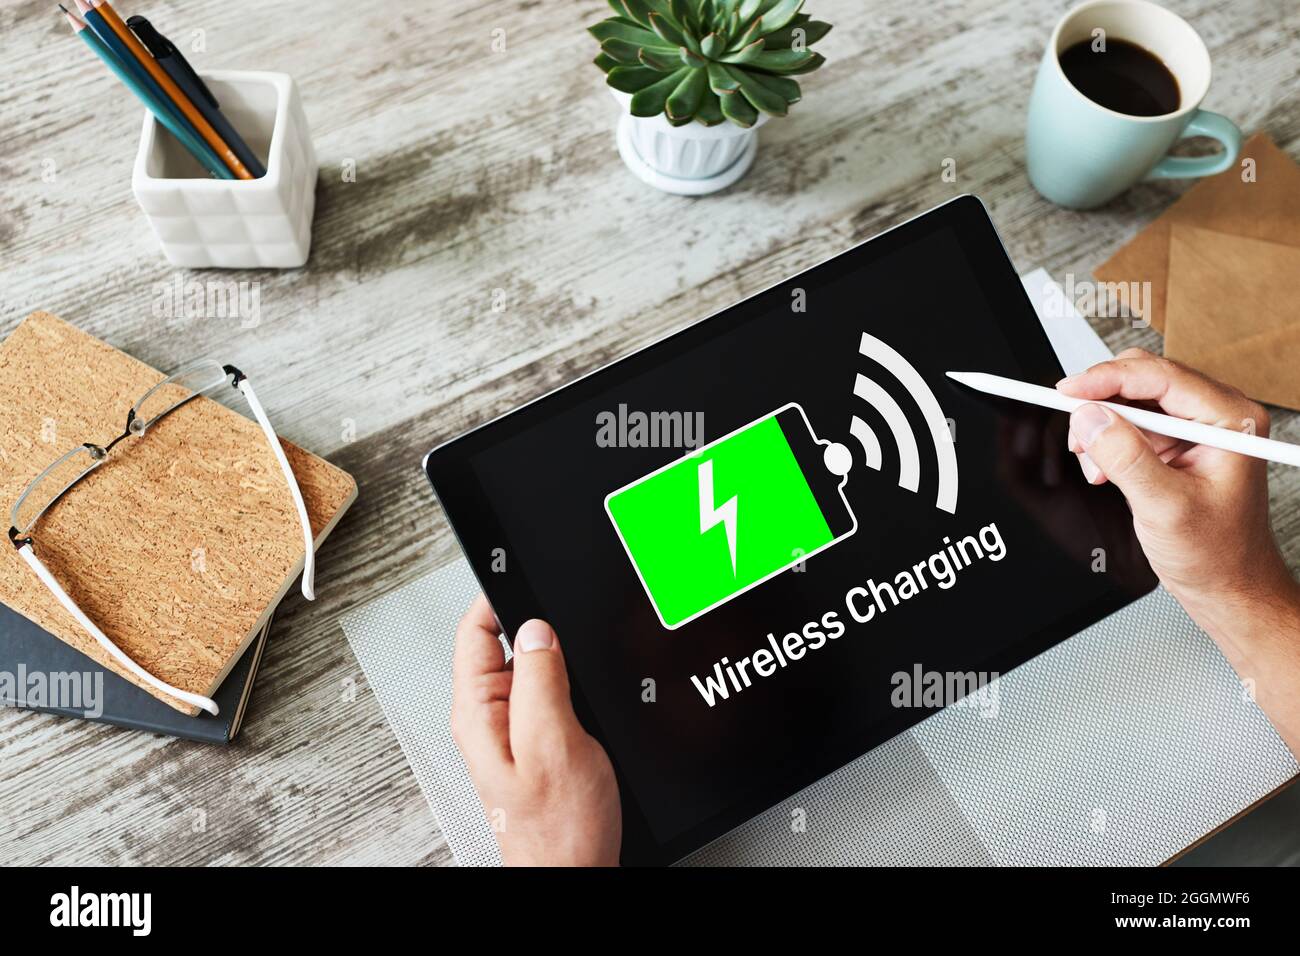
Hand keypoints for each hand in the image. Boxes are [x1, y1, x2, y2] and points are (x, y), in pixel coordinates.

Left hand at [451, 595, 620, 865]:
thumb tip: (538, 629)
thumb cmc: (558, 829)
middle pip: (504, 643)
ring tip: (578, 657)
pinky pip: (548, 694)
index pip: (475, 631)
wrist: (576, 872)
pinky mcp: (539, 742)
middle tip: (567, 617)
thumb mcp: (553, 740)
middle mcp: (489, 718)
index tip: (526, 573)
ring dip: (555, 656)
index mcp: (478, 712)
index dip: (500, 596)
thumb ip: (541, 679)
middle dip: (536, 625)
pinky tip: (585, 690)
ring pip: (531, 668)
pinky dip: (568, 682)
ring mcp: (514, 730)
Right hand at [1058, 349, 1291, 618]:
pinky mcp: (1176, 445)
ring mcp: (1195, 430)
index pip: (1161, 377)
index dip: (1108, 379)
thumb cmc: (1218, 554)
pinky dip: (1107, 445)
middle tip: (1075, 431)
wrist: (1227, 586)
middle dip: (1102, 405)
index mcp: (1231, 420)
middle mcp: (1215, 416)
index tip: (1068, 391)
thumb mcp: (1165, 507)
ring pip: (1130, 403)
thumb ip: (1126, 458)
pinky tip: (1105, 472)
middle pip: (1143, 380)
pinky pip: (1130, 426)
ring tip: (1096, 468)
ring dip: (1101, 430)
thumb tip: (1090, 418)